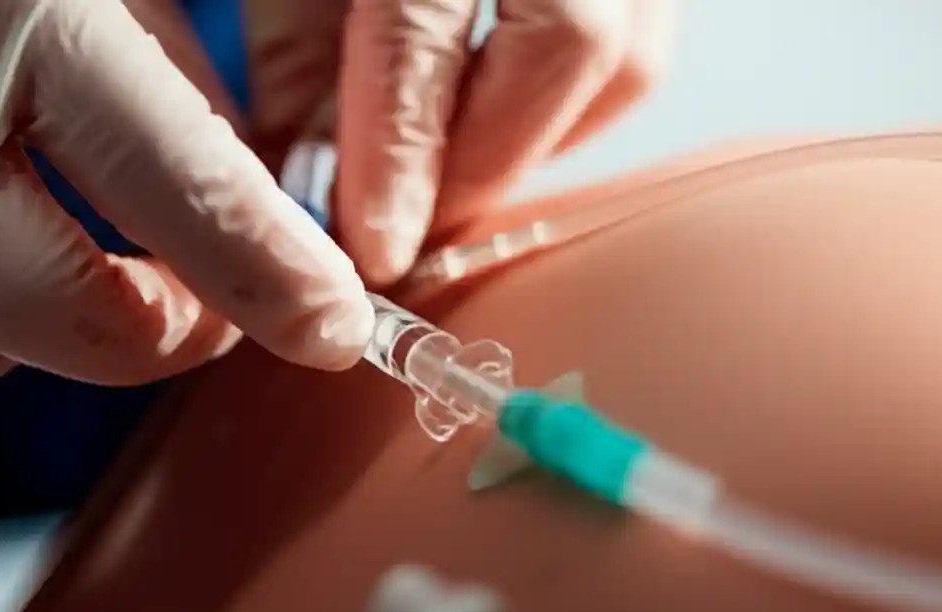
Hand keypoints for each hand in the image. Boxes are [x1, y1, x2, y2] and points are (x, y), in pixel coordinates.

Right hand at [0, 0, 373, 407]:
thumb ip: (166, 69)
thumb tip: (246, 189)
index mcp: (24, 24)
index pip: (186, 191)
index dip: (274, 280)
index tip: (331, 327)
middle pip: (51, 317)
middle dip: (151, 338)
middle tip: (199, 310)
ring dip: (14, 341)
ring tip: (45, 267)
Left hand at [242, 0, 677, 284]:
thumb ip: (301, 62)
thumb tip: (312, 202)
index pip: (425, 28)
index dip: (399, 153)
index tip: (373, 252)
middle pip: (579, 46)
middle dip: (490, 159)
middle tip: (415, 224)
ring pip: (631, 59)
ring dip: (539, 138)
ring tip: (457, 176)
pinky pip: (640, 44)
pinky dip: (570, 105)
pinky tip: (502, 121)